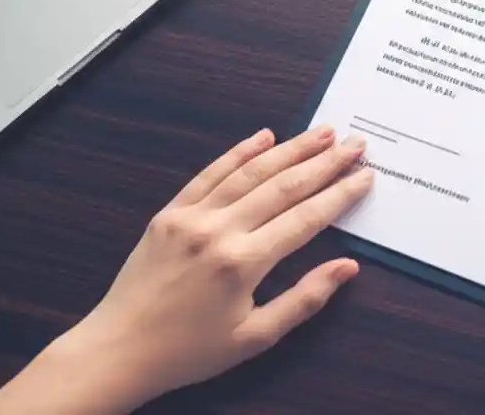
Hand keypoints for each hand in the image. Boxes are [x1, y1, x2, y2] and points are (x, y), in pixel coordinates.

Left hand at [0, 126, 374, 413]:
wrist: (120, 349)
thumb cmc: (190, 351)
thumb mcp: (255, 337)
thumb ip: (304, 299)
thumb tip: (347, 266)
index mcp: (244, 263)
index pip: (306, 218)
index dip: (340, 195)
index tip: (365, 176)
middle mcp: (219, 230)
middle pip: (283, 186)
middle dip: (324, 162)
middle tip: (354, 143)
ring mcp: (191, 217)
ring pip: (250, 172)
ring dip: (290, 149)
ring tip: (321, 132)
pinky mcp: (169, 213)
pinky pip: (210, 174)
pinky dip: (238, 152)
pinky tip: (264, 137)